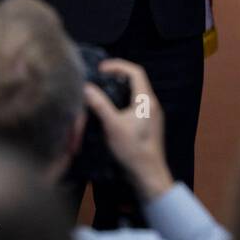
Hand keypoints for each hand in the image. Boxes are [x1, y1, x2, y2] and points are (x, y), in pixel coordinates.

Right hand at [83, 59, 173, 201]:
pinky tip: (110, 109)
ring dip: (120, 89)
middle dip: (117, 76)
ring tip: (101, 91)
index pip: (136, 72)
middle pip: (136, 81)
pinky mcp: (148, 123)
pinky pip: (136, 104)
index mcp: (147, 100)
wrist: (148, 173)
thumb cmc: (132, 149)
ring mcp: (152, 114)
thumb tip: (86, 87)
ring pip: (136, 93)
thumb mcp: (113, 125)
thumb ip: (100, 105)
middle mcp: (152, 103)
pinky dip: (123, 100)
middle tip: (99, 78)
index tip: (100, 69)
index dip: (118, 66)